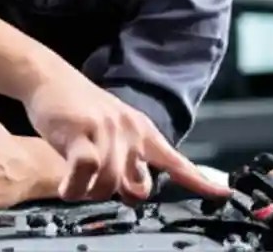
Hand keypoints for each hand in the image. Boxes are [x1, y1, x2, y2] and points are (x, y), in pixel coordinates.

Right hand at [21, 70, 230, 202]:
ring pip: (112, 184)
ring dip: (88, 192)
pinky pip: (88, 170)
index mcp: (141, 130)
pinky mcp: (83, 132)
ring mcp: (108, 130)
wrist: (48, 77)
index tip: (223, 194)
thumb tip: (134, 193)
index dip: (200, 181)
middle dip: (118, 195)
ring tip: (73, 183)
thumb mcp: (110, 131)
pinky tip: (66, 185)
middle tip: (94, 185)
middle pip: (140, 187)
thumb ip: (126, 160)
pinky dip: (76, 186)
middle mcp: (131, 131)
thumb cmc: (76, 108)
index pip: (177, 161)